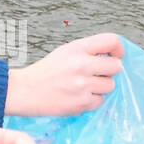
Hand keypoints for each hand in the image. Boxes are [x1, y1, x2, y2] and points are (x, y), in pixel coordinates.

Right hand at [5, 33, 124, 116]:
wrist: (25, 91)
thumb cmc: (45, 72)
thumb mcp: (64, 52)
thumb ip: (87, 52)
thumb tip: (114, 57)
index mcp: (76, 48)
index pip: (111, 41)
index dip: (118, 49)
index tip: (115, 55)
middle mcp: (81, 65)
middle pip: (116, 66)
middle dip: (108, 71)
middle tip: (95, 74)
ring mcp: (83, 85)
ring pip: (110, 85)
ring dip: (100, 87)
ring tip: (82, 86)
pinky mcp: (83, 103)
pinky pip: (100, 101)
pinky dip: (91, 100)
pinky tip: (76, 96)